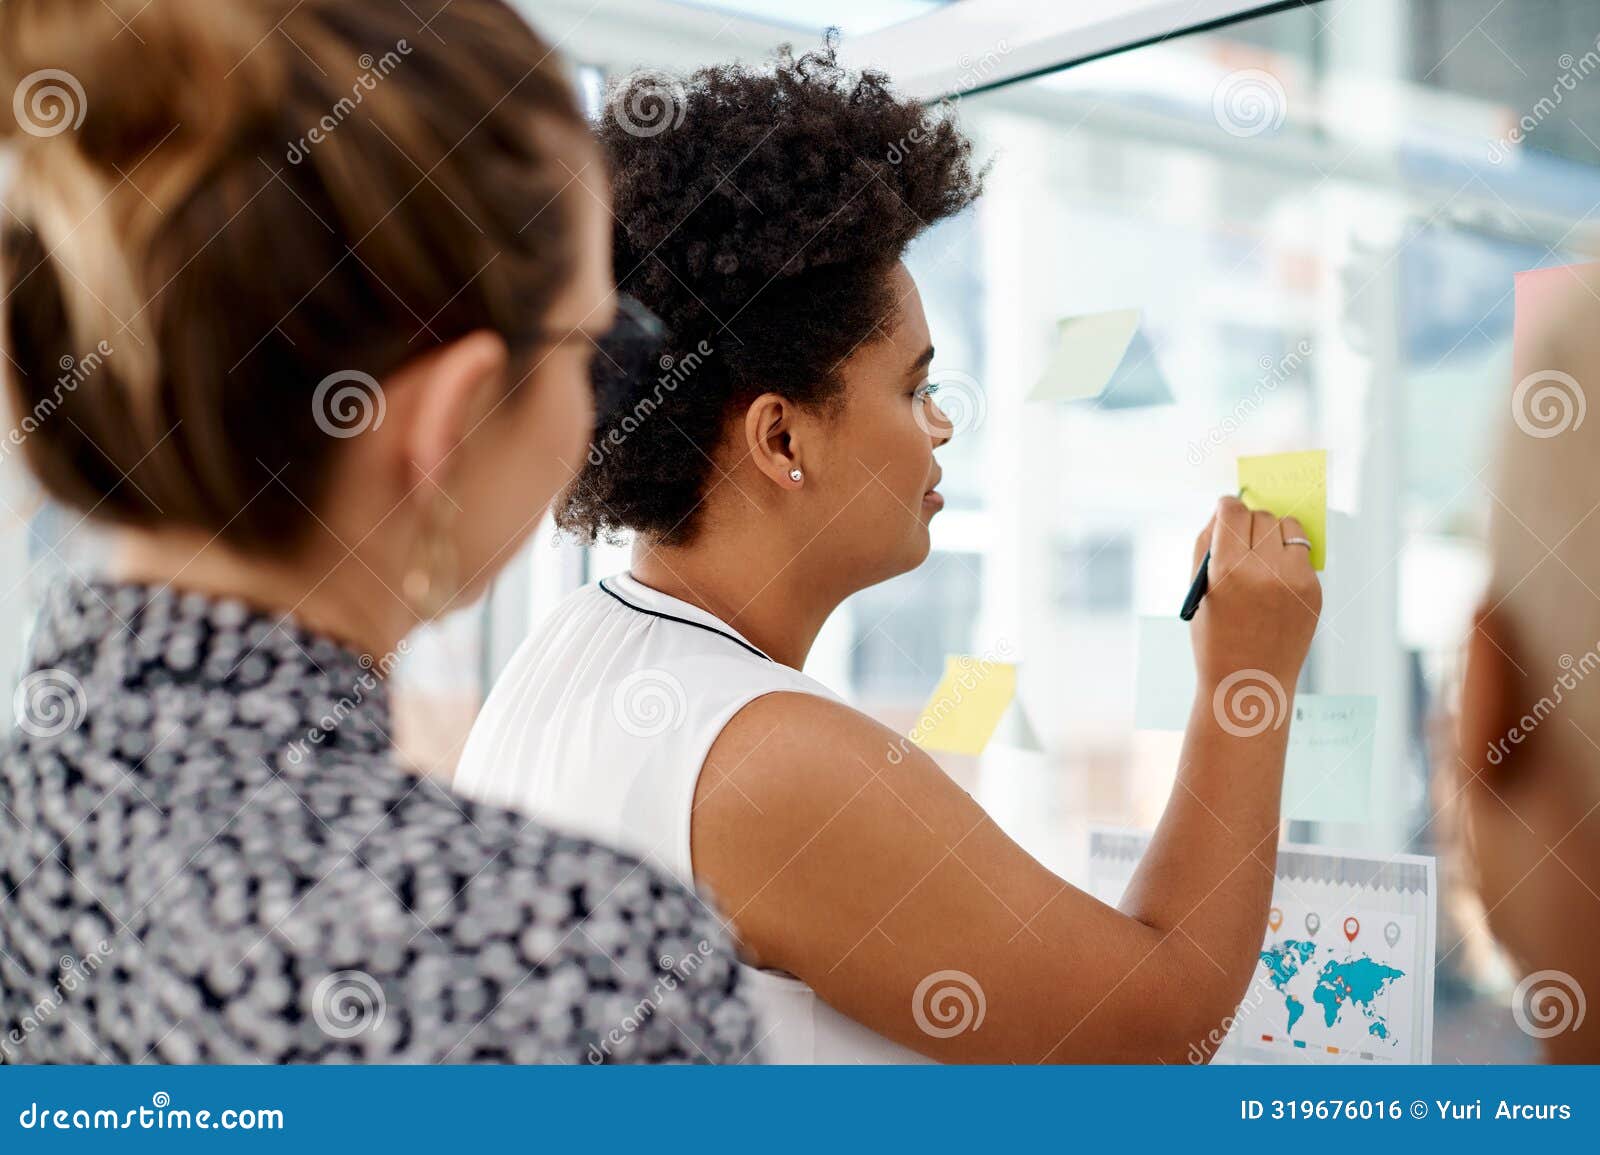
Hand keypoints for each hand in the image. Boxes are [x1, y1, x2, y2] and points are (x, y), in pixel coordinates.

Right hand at [1189, 495, 1320, 691]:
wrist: (1248, 682)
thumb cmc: (1213, 635)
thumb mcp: (1198, 589)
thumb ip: (1206, 543)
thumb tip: (1225, 508)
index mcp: (1228, 569)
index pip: (1233, 511)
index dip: (1226, 507)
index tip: (1226, 509)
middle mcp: (1264, 570)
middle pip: (1260, 516)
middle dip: (1248, 521)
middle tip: (1240, 536)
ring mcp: (1294, 581)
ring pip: (1288, 528)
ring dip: (1273, 533)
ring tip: (1261, 553)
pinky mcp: (1314, 590)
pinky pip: (1302, 554)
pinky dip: (1288, 557)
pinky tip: (1275, 578)